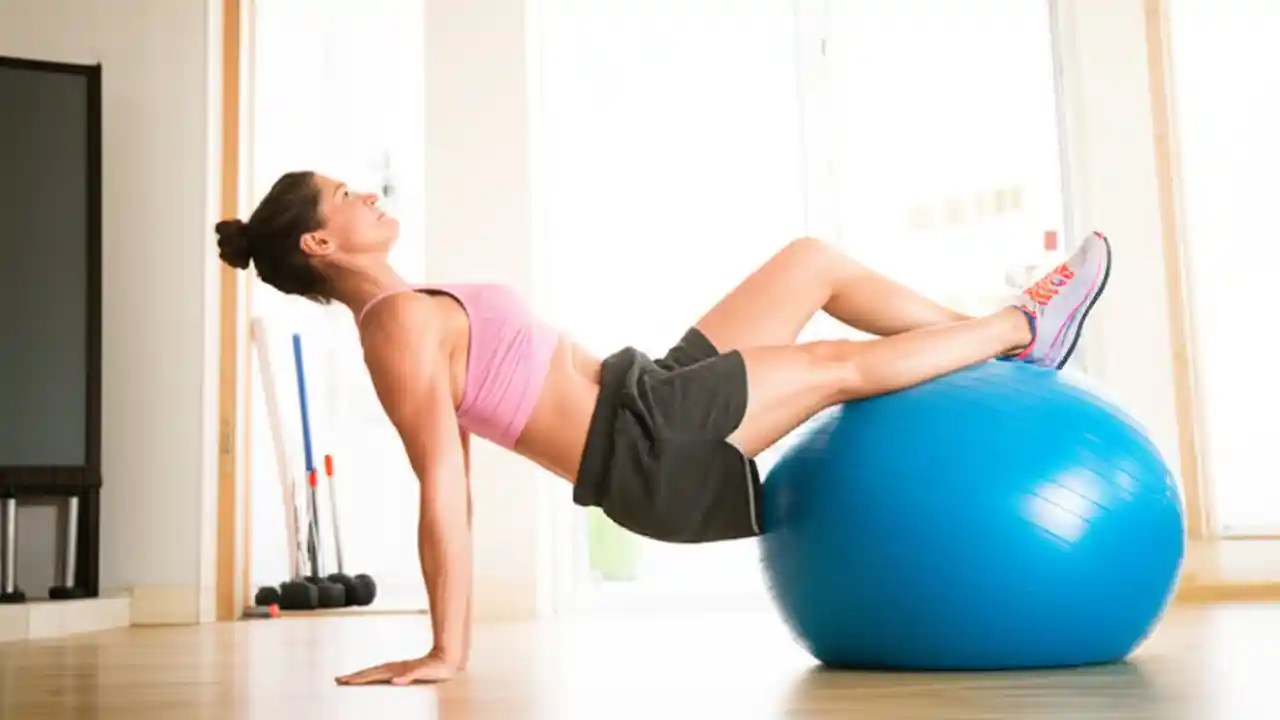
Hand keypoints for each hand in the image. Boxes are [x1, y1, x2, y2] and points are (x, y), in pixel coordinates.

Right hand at [335, 651, 459, 685]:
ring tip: (349, 678)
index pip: (373, 675)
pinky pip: (382, 673)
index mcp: (397, 670)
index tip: (345, 680)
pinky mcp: (402, 671)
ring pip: (375, 671)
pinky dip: (373, 675)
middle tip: (339, 679)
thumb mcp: (424, 672)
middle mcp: (395, 668)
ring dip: (361, 675)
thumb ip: (410, 675)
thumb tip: (395, 680)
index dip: (358, 678)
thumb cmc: (438, 667)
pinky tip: (370, 677)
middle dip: (354, 676)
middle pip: (370, 672)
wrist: (448, 659)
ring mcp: (398, 668)